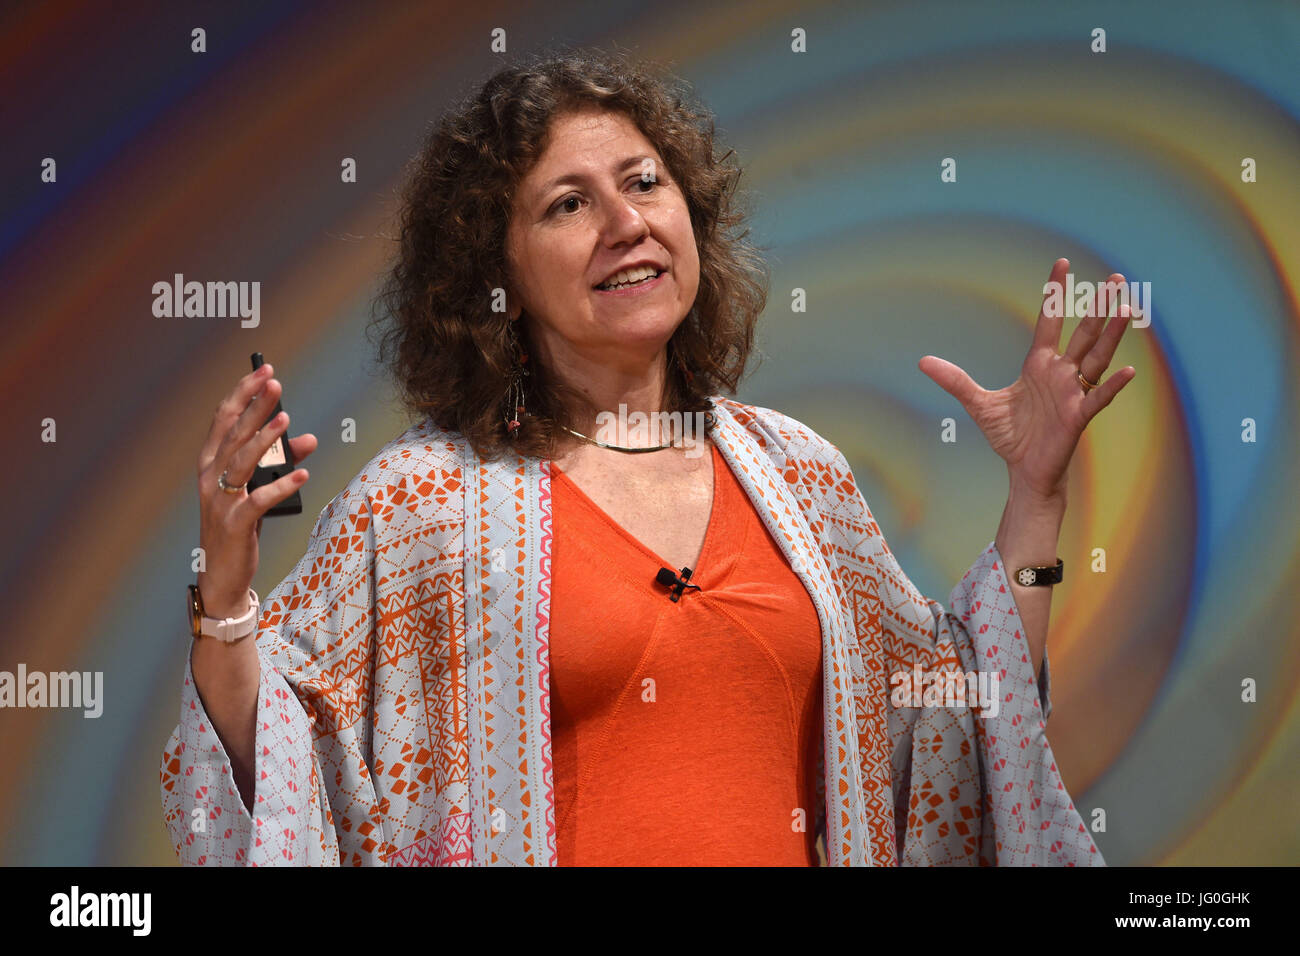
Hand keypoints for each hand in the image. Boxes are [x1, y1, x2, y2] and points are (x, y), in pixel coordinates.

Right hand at [195, 363, 316, 616]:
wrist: (223, 574)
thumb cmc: (240, 525)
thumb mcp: (258, 488)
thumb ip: (281, 463)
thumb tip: (309, 439)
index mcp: (211, 463)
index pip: (224, 419)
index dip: (243, 393)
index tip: (264, 370)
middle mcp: (210, 478)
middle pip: (234, 434)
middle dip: (255, 406)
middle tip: (275, 382)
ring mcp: (219, 501)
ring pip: (242, 462)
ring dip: (265, 439)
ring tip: (287, 420)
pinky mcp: (234, 524)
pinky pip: (259, 501)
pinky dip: (282, 486)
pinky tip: (303, 474)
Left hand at [917, 258, 1136, 501]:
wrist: (1024, 470)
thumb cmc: (1010, 436)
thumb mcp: (978, 404)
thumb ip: (955, 381)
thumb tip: (922, 362)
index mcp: (1039, 365)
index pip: (1049, 321)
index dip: (1054, 294)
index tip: (1062, 263)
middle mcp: (1061, 373)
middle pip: (1083, 333)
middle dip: (1098, 306)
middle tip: (1116, 279)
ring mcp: (1072, 393)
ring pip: (1096, 358)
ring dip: (1112, 335)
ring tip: (1127, 309)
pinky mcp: (1078, 417)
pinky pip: (1098, 398)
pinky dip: (1112, 385)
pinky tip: (1127, 370)